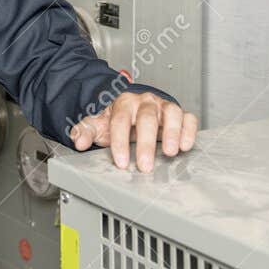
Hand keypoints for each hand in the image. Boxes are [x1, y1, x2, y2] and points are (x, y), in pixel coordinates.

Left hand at [69, 90, 197, 172]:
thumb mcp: (97, 123)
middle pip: (147, 118)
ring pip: (171, 113)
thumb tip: (78, 141)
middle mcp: (145, 102)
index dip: (120, 141)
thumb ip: (85, 130)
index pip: (120, 120)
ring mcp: (162, 107)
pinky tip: (185, 145)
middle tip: (145, 165)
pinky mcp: (178, 114)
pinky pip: (187, 117)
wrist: (131, 106)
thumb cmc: (115, 118)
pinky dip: (189, 130)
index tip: (121, 161)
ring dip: (172, 132)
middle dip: (146, 143)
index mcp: (123, 103)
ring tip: (170, 152)